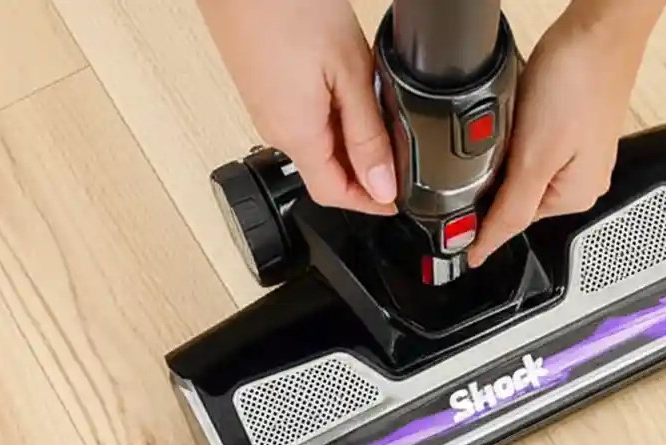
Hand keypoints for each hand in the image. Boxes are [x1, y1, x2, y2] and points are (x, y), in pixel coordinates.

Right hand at [200, 0, 396, 214]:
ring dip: (349, 144)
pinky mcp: (264, 86)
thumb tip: (382, 185)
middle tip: (401, 156)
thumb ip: (367, 133)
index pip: (334, 194)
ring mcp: (266, 106)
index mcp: (296, 134)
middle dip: (365, 174)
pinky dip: (331, 120)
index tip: (400, 199)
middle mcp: (275, 128)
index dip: (370, 203)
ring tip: (381, 119)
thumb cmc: (288, 7)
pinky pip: (302, 120)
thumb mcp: (349, 72)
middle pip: (325, 172)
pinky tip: (349, 92)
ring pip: (315, 145)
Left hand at [467, 4, 660, 266]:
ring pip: (523, 171)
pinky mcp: (574, 128)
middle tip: (478, 152)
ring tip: (500, 132)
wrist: (598, 27)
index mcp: (576, 198)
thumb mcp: (535, 157)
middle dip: (493, 181)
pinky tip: (514, 118)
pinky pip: (533, 146)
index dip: (480, 218)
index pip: (514, 223)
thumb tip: (485, 249)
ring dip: (504, 158)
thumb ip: (510, 207)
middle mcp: (583, 181)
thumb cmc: (576, 83)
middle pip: (518, 198)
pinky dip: (517, 137)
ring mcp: (581, 154)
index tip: (453, 219)